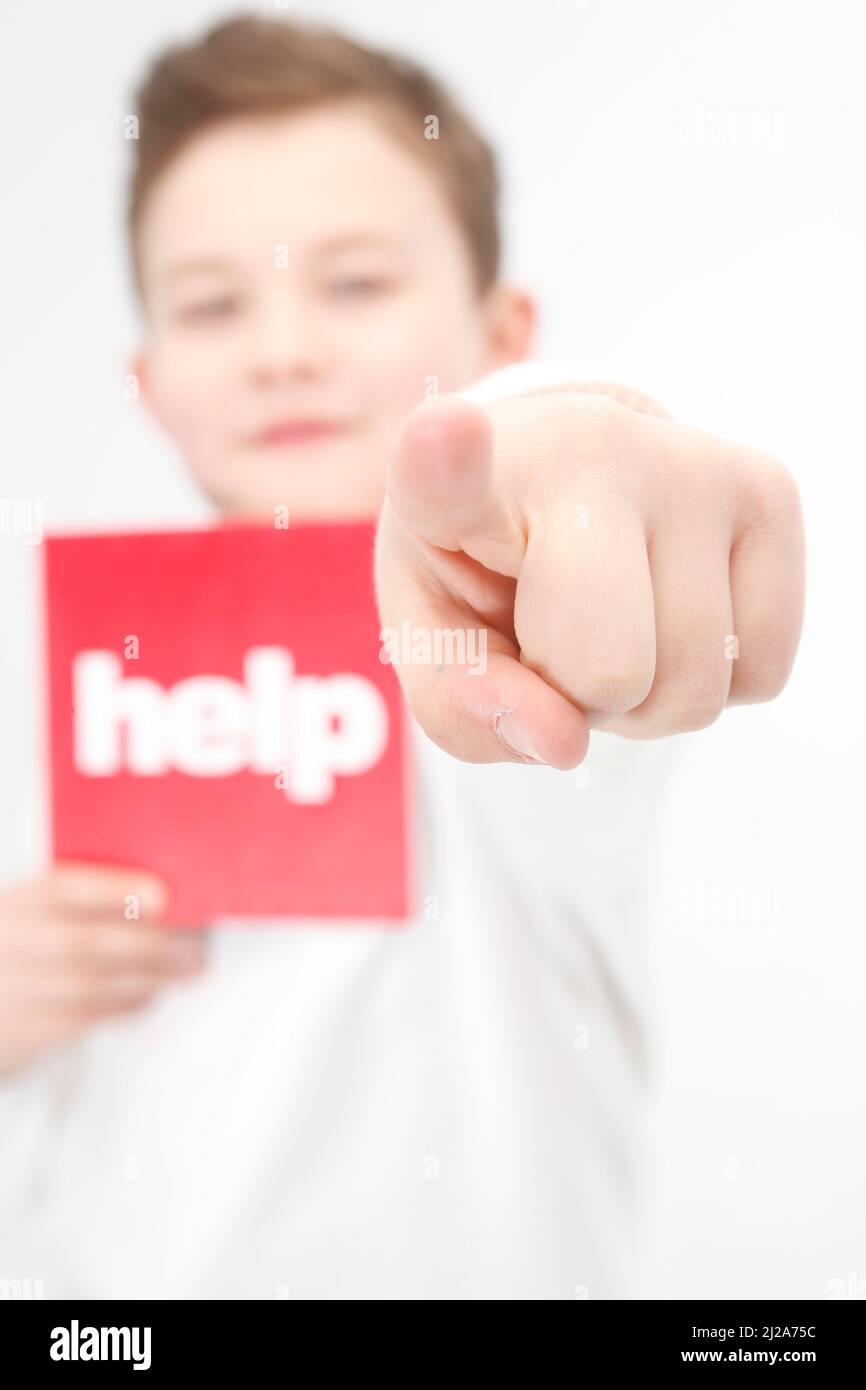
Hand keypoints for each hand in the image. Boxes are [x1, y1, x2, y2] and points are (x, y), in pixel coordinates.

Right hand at [0, 863, 206, 1075]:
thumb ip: (75, 901)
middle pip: (82, 943)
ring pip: (87, 987)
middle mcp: (6, 945)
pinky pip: (78, 1021)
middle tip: (195, 945)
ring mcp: (10, 992)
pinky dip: (121, 1007)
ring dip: (146, 977)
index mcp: (10, 904)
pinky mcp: (19, 1034)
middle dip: (147, 944)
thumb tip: (157, 893)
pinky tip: (150, 996)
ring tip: (188, 969)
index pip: (59, 890)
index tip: (161, 896)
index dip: (111, 891)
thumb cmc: (15, 947)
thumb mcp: (27, 914)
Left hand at [375, 383, 803, 766]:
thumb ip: (466, 708)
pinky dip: (715, 681)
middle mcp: (582, 446)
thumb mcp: (436, 648)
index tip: (443, 433)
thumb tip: (565, 743)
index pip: (444, 473)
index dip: (443, 460)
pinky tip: (669, 614)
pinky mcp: (768, 489)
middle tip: (556, 640)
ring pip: (696, 687)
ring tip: (610, 623)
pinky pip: (762, 672)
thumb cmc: (483, 574)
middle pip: (611, 670)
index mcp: (457, 482)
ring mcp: (689, 461)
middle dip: (587, 700)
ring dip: (651, 697)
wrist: (567, 487)